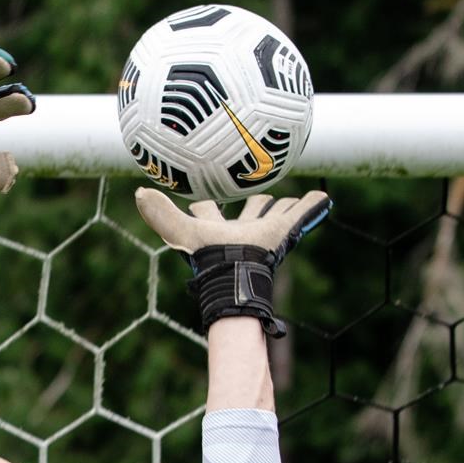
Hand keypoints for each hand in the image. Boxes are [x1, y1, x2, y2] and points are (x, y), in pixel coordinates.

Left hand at [134, 188, 330, 337]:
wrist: (236, 271)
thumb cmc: (207, 254)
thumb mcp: (179, 230)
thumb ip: (159, 214)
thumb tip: (139, 193)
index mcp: (216, 229)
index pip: (209, 211)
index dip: (205, 204)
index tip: (206, 191)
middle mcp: (241, 230)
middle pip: (249, 212)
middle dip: (255, 203)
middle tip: (260, 191)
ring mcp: (265, 232)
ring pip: (277, 214)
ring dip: (286, 206)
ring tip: (294, 199)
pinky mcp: (285, 232)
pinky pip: (302, 214)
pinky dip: (313, 206)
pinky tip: (324, 197)